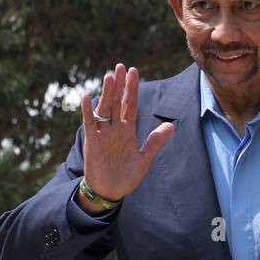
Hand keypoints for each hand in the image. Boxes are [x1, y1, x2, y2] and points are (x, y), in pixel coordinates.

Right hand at [78, 63, 174, 208]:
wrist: (110, 192)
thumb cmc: (126, 177)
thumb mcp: (144, 159)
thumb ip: (155, 142)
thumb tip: (171, 125)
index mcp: (127, 130)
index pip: (130, 105)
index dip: (132, 89)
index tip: (133, 71)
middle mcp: (114, 129)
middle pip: (116, 102)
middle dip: (119, 85)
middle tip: (120, 67)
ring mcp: (103, 134)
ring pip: (104, 109)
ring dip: (106, 94)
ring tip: (109, 77)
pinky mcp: (92, 142)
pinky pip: (90, 124)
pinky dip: (88, 112)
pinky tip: (87, 97)